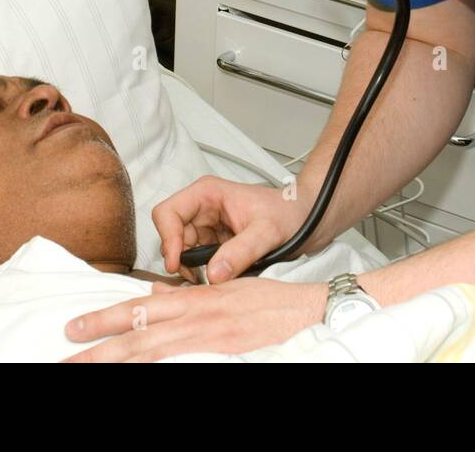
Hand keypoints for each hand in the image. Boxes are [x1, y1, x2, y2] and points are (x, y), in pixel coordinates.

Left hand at [62, 278, 327, 361]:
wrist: (306, 311)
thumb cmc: (270, 302)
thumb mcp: (223, 290)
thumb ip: (185, 296)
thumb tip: (154, 298)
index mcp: (192, 300)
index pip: (138, 309)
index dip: (105, 319)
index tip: (76, 327)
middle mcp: (194, 317)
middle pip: (135, 334)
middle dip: (97, 346)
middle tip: (63, 355)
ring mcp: (206, 339)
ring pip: (150, 352)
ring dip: (114, 360)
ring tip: (83, 366)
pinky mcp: (221, 354)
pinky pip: (179, 364)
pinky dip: (154, 368)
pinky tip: (134, 373)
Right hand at [152, 175, 312, 282]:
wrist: (307, 218)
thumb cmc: (290, 213)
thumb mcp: (268, 232)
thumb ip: (242, 251)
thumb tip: (214, 273)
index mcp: (208, 193)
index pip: (167, 212)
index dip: (167, 238)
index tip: (176, 264)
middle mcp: (203, 208)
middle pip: (171, 234)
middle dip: (179, 258)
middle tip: (195, 279)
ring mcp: (207, 226)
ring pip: (181, 250)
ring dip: (190, 268)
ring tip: (211, 281)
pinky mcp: (214, 243)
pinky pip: (196, 260)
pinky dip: (201, 272)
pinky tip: (217, 279)